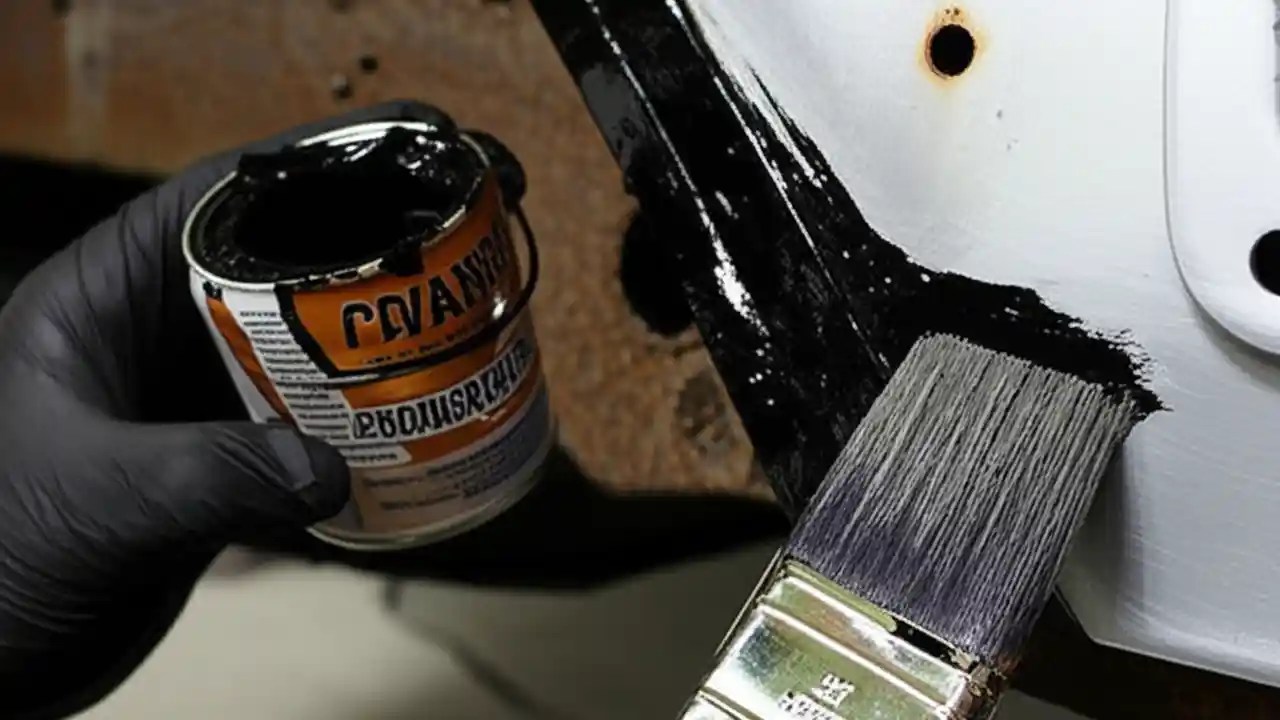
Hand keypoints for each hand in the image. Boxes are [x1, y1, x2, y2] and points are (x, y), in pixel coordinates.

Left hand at [0, 100, 448, 717]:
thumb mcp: (92, 502)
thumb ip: (206, 476)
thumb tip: (328, 468)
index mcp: (105, 297)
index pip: (218, 198)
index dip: (316, 161)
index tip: (410, 146)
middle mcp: (158, 332)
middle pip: (283, 259)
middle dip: (372, 238)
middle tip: (469, 228)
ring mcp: (197, 397)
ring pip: (308, 342)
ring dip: (383, 334)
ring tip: (470, 315)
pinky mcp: (226, 460)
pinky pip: (313, 422)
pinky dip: (370, 422)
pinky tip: (427, 421)